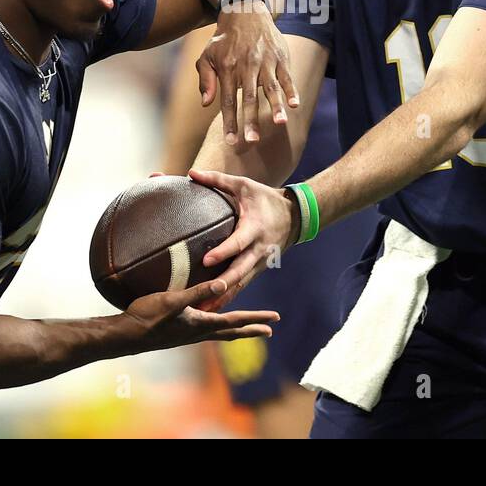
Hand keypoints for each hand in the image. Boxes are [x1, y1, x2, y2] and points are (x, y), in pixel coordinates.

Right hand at [121, 278, 278, 351]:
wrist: (127, 335)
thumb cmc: (148, 316)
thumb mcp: (173, 299)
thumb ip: (199, 291)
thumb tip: (225, 283)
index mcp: (202, 324)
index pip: (236, 321)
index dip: (257, 318)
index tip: (275, 319)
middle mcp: (199, 333)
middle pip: (233, 331)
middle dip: (252, 329)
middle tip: (270, 330)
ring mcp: (190, 336)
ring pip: (220, 333)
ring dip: (237, 330)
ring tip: (247, 329)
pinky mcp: (180, 334)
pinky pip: (208, 331)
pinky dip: (219, 328)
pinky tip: (213, 325)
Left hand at [188, 168, 298, 310]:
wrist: (294, 216)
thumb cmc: (264, 198)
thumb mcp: (244, 186)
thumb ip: (217, 181)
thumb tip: (190, 173)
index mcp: (254, 228)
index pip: (238, 243)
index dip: (223, 253)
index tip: (206, 261)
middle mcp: (258, 250)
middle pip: (240, 272)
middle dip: (223, 286)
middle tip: (204, 296)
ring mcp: (259, 262)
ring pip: (240, 284)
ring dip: (224, 298)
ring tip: (204, 312)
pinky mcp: (257, 270)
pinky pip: (242, 286)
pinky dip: (229, 297)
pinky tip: (214, 309)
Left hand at [195, 4, 298, 145]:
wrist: (245, 11)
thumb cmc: (224, 39)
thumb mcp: (207, 56)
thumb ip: (206, 80)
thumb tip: (206, 104)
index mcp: (228, 68)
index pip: (228, 100)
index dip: (230, 122)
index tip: (231, 141)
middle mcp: (247, 65)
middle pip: (249, 97)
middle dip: (251, 120)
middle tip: (253, 141)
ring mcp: (266, 61)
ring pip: (271, 87)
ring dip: (276, 106)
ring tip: (280, 123)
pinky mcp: (280, 57)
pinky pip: (287, 76)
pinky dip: (292, 90)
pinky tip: (295, 105)